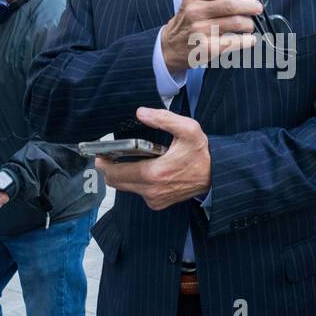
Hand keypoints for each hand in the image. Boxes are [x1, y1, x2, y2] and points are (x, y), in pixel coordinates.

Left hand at [95, 107, 209, 209]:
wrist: (216, 176)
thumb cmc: (201, 154)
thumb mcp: (188, 129)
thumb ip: (163, 119)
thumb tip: (142, 113)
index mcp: (155, 174)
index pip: (116, 173)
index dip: (104, 164)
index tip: (100, 154)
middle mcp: (151, 191)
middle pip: (116, 183)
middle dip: (110, 169)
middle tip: (110, 155)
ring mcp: (154, 199)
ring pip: (126, 188)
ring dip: (123, 175)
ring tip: (129, 159)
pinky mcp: (158, 203)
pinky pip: (138, 193)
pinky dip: (135, 182)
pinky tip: (143, 169)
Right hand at [159, 0, 261, 75]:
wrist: (170, 47)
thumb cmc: (187, 22)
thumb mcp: (192, 2)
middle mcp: (194, 12)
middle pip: (230, 4)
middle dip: (250, 5)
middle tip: (257, 8)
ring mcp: (200, 30)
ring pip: (235, 22)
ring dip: (249, 23)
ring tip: (250, 25)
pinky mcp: (206, 48)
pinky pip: (234, 42)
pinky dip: (247, 40)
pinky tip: (250, 39)